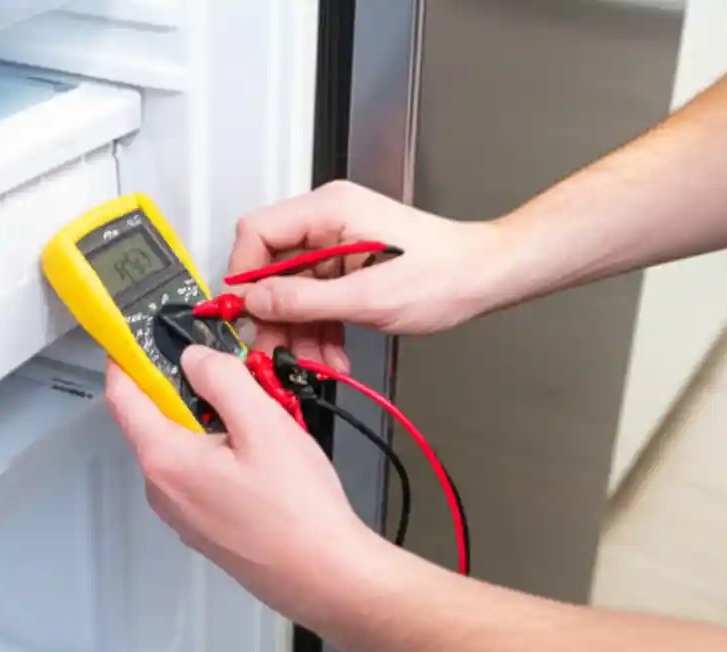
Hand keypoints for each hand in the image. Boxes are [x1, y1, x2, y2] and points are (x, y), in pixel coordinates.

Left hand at [103, 345, 376, 621]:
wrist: (326, 577)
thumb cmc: (297, 506)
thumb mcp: (263, 423)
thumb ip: (222, 379)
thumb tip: (193, 358)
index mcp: (164, 460)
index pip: (122, 396)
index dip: (126, 358)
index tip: (140, 331)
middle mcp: (162, 490)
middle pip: (155, 420)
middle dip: (186, 390)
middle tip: (234, 373)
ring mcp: (182, 515)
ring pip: (182, 449)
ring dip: (210, 423)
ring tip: (261, 418)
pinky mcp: (206, 529)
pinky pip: (200, 476)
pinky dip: (220, 454)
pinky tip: (263, 458)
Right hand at [230, 180, 517, 370]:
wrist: (482, 278)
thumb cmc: (442, 275)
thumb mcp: (365, 297)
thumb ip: (304, 300)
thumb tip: (256, 301)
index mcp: (329, 211)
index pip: (258, 233)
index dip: (243, 275)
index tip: (243, 313)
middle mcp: (329, 221)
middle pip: (273, 267)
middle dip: (276, 316)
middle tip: (276, 352)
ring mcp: (339, 244)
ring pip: (295, 291)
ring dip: (301, 332)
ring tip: (314, 365)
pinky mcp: (349, 267)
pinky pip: (318, 298)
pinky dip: (321, 329)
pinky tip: (332, 357)